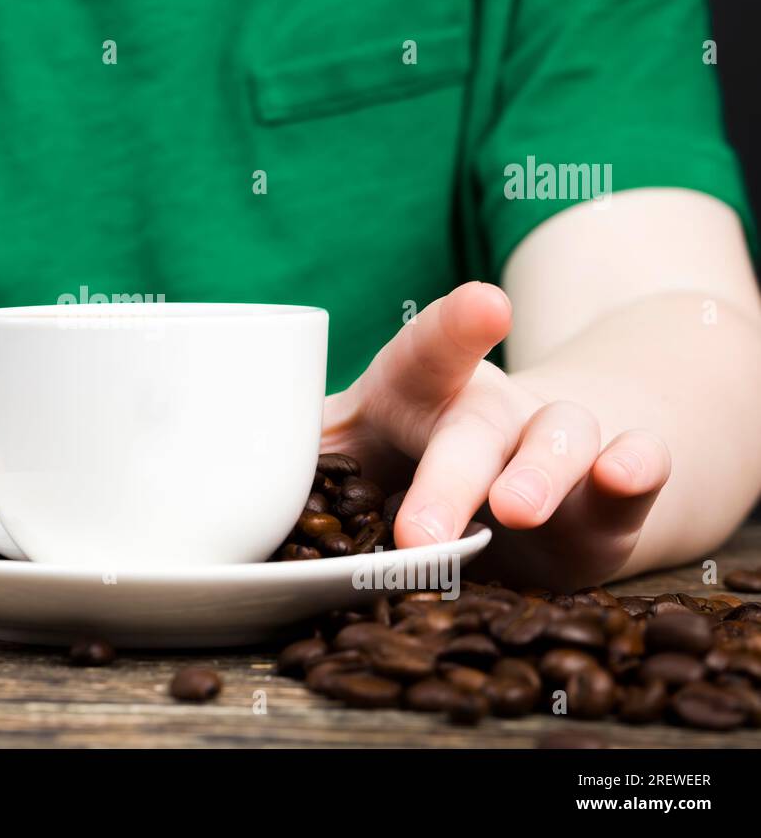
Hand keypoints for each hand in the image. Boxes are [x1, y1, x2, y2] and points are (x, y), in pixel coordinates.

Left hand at [320, 282, 671, 589]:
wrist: (533, 477)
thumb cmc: (421, 452)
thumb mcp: (359, 449)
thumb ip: (303, 456)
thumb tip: (204, 479)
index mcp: (419, 393)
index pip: (428, 352)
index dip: (454, 329)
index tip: (485, 307)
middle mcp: (488, 408)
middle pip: (474, 426)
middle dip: (451, 474)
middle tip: (422, 531)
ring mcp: (552, 441)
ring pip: (559, 439)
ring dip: (539, 475)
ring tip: (517, 510)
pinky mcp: (607, 490)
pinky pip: (630, 470)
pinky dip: (634, 470)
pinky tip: (628, 470)